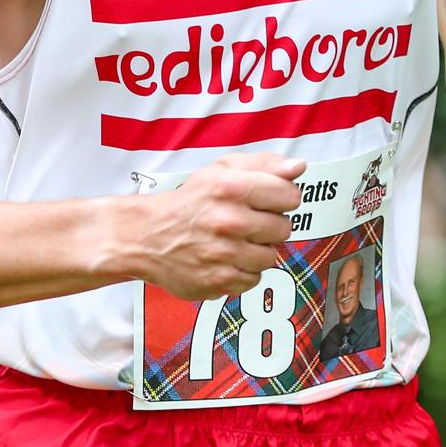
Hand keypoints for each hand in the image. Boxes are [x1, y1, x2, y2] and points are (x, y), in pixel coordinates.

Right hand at [127, 152, 303, 299]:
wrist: (147, 236)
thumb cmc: (189, 202)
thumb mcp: (221, 170)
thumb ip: (264, 165)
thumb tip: (298, 166)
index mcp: (231, 187)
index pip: (289, 195)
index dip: (282, 198)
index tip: (269, 200)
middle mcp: (229, 221)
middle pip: (284, 228)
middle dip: (269, 225)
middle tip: (246, 222)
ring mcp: (224, 254)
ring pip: (271, 257)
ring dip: (257, 250)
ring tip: (235, 242)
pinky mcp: (219, 281)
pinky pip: (254, 279)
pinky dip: (243, 271)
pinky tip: (226, 259)